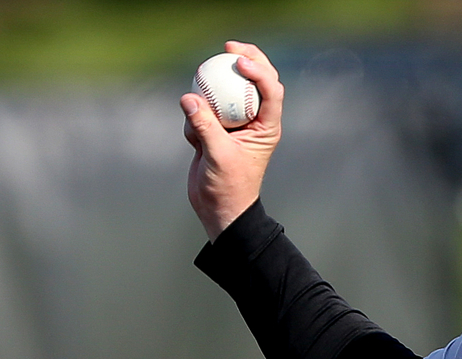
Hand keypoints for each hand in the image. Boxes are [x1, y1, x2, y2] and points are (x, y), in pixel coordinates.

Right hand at [181, 41, 283, 240]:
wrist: (218, 208)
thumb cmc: (229, 188)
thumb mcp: (218, 157)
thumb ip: (204, 126)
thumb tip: (189, 98)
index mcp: (267, 126)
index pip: (271, 90)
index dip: (259, 70)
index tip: (238, 60)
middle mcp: (254, 121)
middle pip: (254, 81)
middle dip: (246, 59)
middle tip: (228, 47)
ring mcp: (234, 123)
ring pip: (223, 93)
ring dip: (207, 98)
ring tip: (201, 125)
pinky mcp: (214, 128)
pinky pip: (201, 111)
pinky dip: (192, 122)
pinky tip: (193, 143)